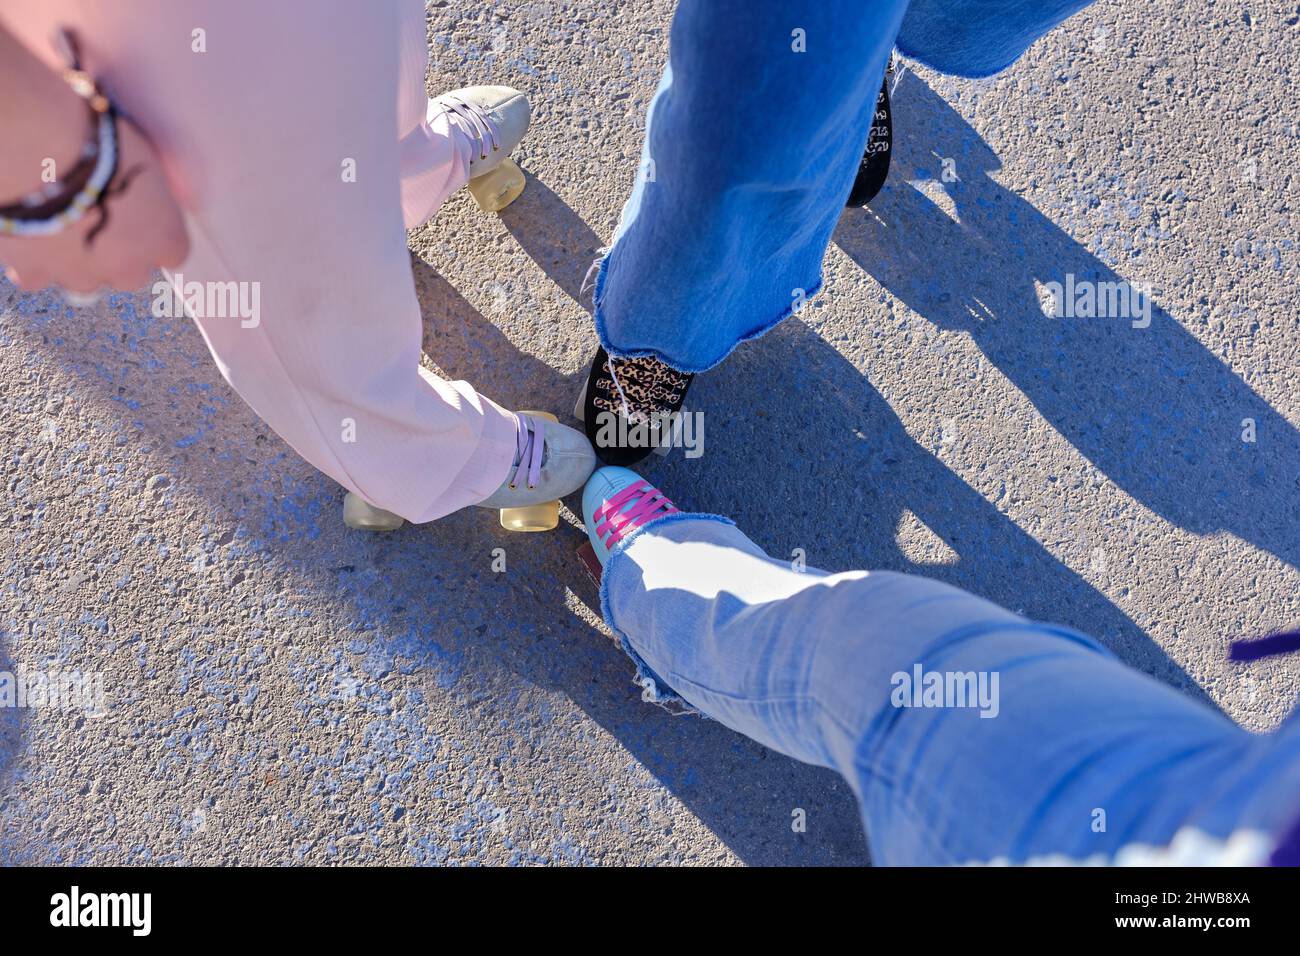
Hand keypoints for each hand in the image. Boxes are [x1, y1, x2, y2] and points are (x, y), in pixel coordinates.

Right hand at [0, 115, 189, 294]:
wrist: (34, 147)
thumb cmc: (95, 139)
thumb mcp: (143, 158)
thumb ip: (151, 191)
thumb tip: (150, 192)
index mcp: (165, 239)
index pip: (171, 252)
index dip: (152, 235)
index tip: (138, 217)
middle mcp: (130, 267)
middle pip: (129, 273)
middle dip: (115, 253)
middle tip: (94, 217)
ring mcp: (82, 275)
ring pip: (84, 279)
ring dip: (76, 258)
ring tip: (58, 218)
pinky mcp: (34, 273)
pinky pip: (37, 276)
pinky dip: (33, 259)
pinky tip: (29, 227)